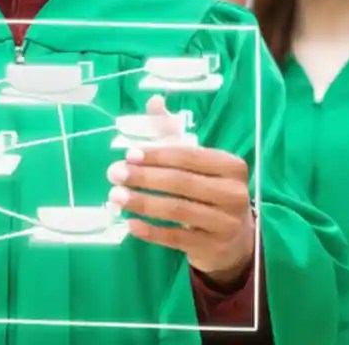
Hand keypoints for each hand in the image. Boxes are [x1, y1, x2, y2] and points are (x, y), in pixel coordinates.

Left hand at [107, 96, 255, 286]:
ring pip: (178, 209)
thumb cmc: (210, 191)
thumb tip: (154, 101)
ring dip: (143, 203)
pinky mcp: (213, 247)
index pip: (190, 157)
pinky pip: (176, 238)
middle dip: (144, 177)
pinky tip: (131, 224)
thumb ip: (174, 132)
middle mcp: (234, 193)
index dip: (158, 155)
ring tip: (116, 197)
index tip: (128, 155)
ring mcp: (226, 223)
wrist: (235, 240)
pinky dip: (152, 231)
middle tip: (114, 174)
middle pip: (182, 182)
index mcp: (231, 166)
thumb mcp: (198, 162)